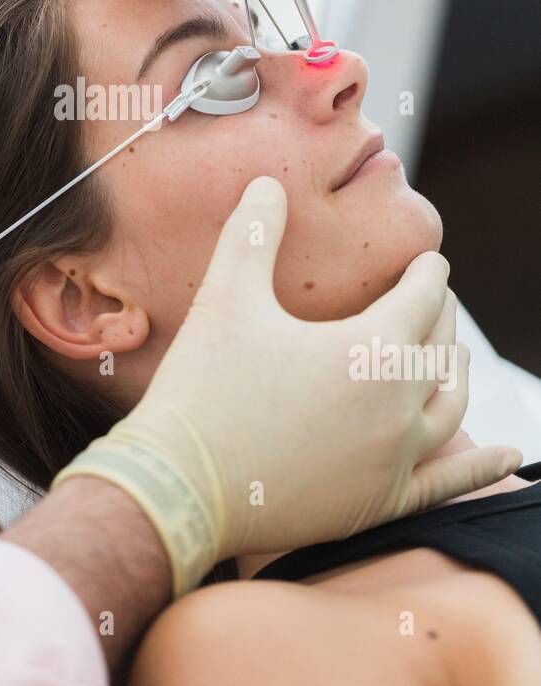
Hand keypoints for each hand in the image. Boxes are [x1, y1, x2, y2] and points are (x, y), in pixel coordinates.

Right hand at [54, 177, 520, 595]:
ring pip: (449, 408)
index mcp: (369, 350)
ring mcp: (391, 461)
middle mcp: (396, 407)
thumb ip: (253, 232)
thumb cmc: (202, 388)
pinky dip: (483, 468)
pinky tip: (509, 460)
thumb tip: (267, 183)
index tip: (429, 260)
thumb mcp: (226, 297)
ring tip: (452, 355)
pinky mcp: (377, 502)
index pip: (422, 297)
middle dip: (440, 316)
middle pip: (438, 348)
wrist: (178, 489)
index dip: (428, 273)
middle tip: (431, 297)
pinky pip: (447, 483)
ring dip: (455, 374)